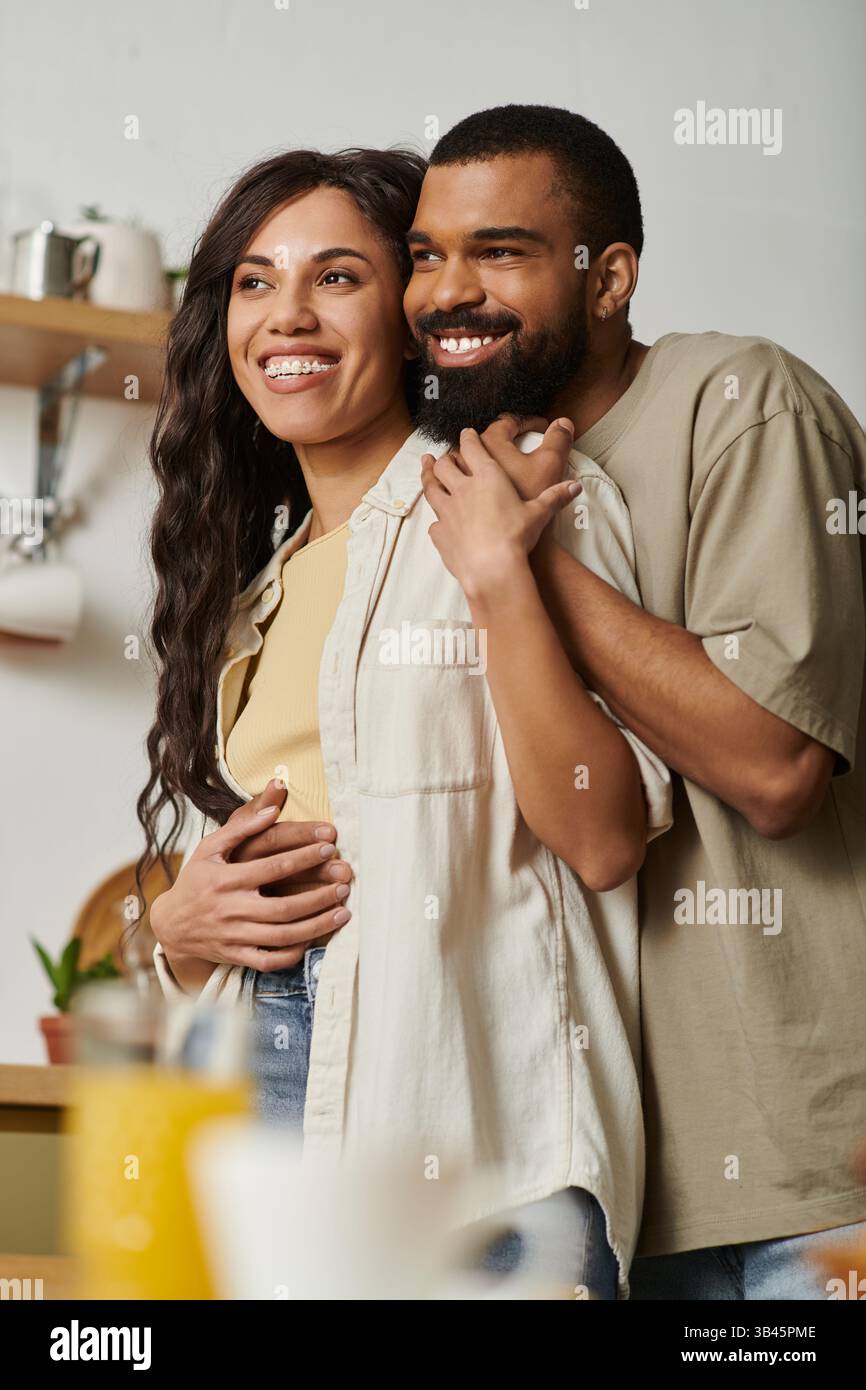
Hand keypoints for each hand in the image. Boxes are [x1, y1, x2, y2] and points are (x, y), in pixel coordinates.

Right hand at [150, 781, 352, 974]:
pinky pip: (270, 961)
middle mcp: (232, 909)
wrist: (169, 925)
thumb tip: (274, 806)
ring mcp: (234, 936)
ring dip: (317, 925)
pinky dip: (294, 953)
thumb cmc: (195, 880)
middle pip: (284, 906)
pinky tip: (314, 938)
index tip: (329, 847)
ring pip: (283, 936)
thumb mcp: (210, 847)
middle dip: (319, 895)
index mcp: (227, 879)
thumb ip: (242, 826)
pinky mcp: (236, 956)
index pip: (273, 866)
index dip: (304, 856)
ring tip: (343, 912)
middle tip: (345, 883)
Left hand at [420, 418, 579, 597]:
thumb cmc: (516, 537)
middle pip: (445, 464)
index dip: (468, 437)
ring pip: (431, 487)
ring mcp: (447, 511)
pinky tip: (437, 520)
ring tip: (426, 467)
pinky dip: (435, 519)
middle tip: (445, 453)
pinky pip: (434, 523)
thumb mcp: (540, 514)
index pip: (472, 447)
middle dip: (445, 456)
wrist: (492, 568)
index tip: (467, 433)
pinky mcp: (441, 533)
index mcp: (486, 476)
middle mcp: (462, 489)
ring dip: (428, 475)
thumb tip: (575, 486)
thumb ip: (555, 497)